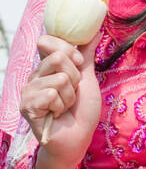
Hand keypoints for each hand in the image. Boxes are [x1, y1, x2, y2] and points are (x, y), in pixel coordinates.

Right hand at [20, 35, 100, 168]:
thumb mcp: (88, 78)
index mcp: (47, 67)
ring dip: (69, 95)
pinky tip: (56, 114)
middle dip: (74, 77)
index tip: (78, 64)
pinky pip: (50, 94)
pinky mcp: (27, 105)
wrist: (78, 137)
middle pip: (58, 58)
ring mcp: (28, 90)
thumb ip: (86, 55)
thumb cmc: (82, 110)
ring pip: (58, 78)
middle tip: (72, 92)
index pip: (48, 41)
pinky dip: (61, 106)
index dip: (68, 49)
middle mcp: (35, 76)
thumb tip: (95, 31)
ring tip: (65, 106)